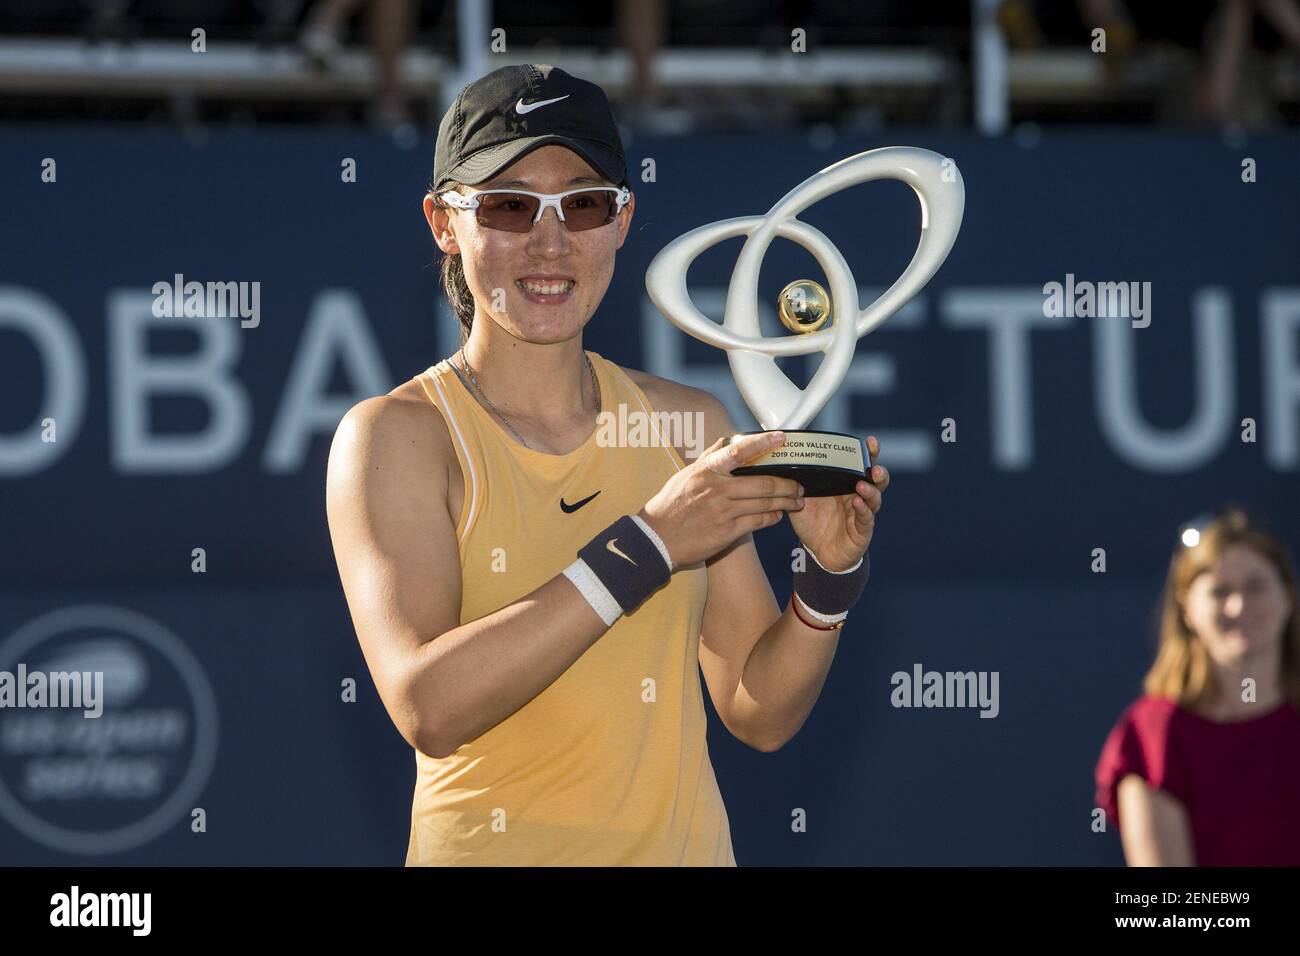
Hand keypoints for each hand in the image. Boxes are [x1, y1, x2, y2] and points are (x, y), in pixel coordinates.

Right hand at [637, 431, 803, 567]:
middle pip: (763, 483)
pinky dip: (771, 518)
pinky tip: (778, 516)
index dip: (763, 443)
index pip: (739, 451)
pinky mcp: (727, 532)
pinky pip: (757, 522)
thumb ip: (709, 458)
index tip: (781, 437)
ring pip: (765, 504)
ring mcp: (724, 511)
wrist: (657, 539)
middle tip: (799, 486)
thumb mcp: (686, 475)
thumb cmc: (670, 505)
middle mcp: (718, 489)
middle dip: (787, 485)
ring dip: (785, 502)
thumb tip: (727, 441)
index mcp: (707, 471)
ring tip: (797, 501)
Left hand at [786, 435, 888, 571]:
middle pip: (875, 480)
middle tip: (874, 465)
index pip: (860, 465)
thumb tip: (780, 468)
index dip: (868, 453)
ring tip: (862, 485)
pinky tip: (857, 502)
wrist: (819, 552)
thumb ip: (794, 487)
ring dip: (870, 490)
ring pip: (875, 498)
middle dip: (877, 470)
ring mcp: (862, 513)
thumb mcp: (800, 501)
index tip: (869, 441)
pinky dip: (863, 509)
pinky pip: (866, 518)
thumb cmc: (814, 524)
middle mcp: (857, 496)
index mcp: (845, 485)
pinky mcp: (862, 530)